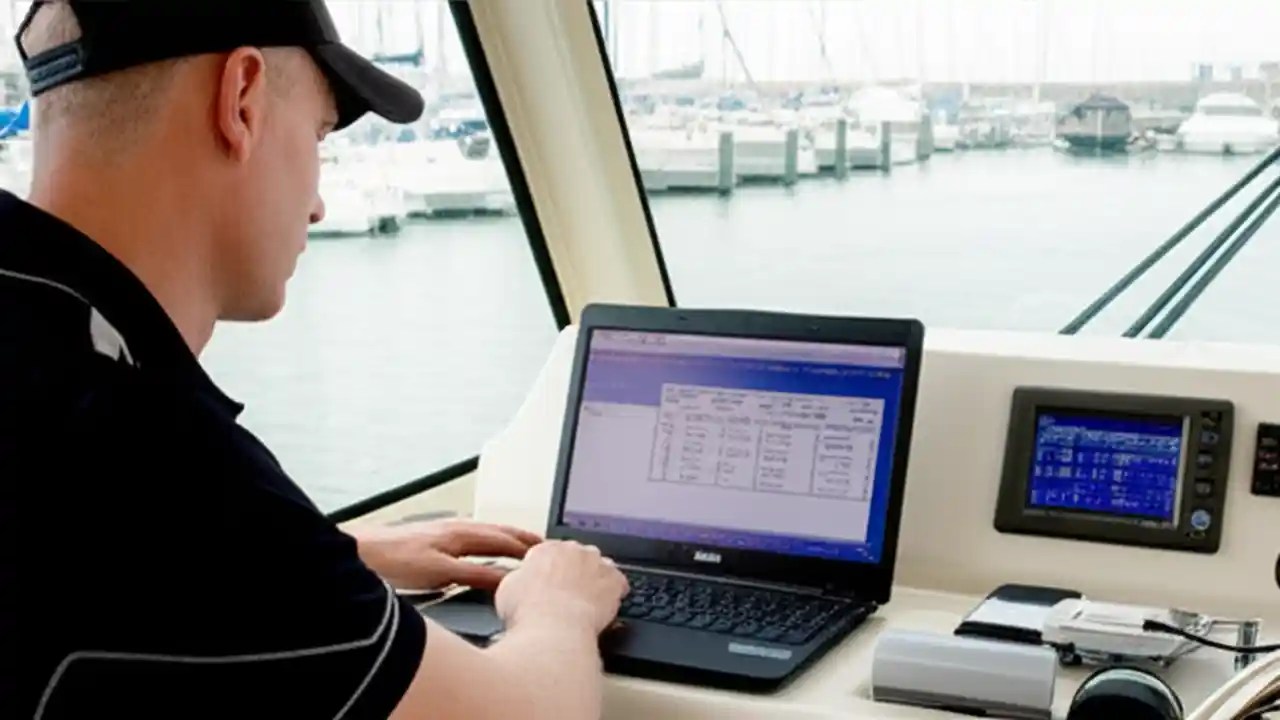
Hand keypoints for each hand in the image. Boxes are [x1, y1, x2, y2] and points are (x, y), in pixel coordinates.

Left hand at [351, 519, 541, 590]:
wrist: (361, 551)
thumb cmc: (394, 560)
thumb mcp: (442, 572)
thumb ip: (476, 574)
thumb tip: (506, 578)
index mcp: (462, 533)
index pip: (505, 540)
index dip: (528, 549)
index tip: (548, 555)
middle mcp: (456, 528)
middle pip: (498, 532)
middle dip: (523, 539)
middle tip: (544, 545)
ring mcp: (444, 532)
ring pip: (485, 533)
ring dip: (506, 539)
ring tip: (521, 545)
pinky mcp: (433, 539)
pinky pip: (472, 538)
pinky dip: (488, 542)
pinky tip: (482, 549)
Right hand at [495, 540, 628, 634]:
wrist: (554, 628)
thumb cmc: (528, 612)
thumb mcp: (507, 589)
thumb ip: (517, 578)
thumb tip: (520, 581)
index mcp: (545, 549)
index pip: (552, 553)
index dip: (552, 572)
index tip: (551, 585)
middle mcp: (572, 549)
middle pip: (577, 557)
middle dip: (574, 573)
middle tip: (568, 596)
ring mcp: (596, 562)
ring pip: (600, 567)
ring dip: (595, 580)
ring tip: (587, 603)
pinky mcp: (614, 579)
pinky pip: (619, 583)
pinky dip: (614, 594)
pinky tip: (606, 608)